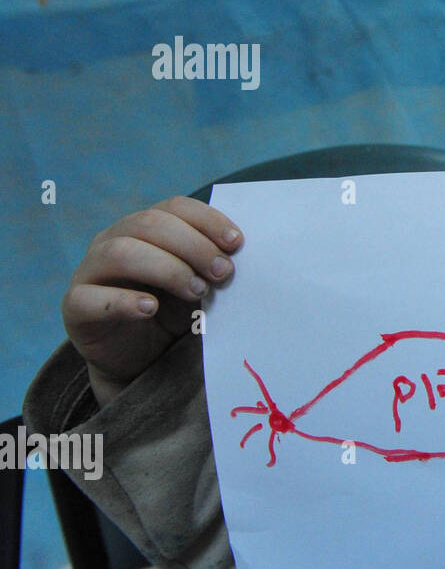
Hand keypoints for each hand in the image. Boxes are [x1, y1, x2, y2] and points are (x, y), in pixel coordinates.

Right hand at [61, 197, 242, 406]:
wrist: (141, 361)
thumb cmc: (175, 313)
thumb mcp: (199, 284)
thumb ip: (213, 265)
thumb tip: (244, 253)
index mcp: (145, 228)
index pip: (175, 207)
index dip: (207, 220)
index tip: (237, 244)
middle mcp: (113, 240)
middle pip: (149, 224)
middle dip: (193, 246)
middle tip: (223, 273)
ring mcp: (90, 271)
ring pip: (121, 253)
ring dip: (166, 269)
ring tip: (196, 292)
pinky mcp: (75, 306)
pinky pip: (91, 297)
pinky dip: (124, 301)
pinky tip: (151, 308)